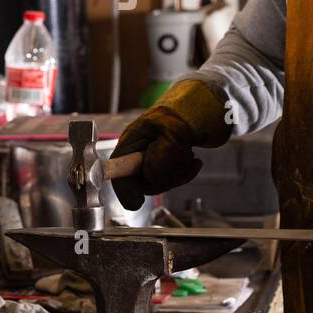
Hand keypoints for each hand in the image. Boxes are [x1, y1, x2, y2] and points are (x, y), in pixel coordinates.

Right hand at [109, 80, 231, 210]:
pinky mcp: (160, 166)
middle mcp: (135, 153)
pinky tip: (195, 161)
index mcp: (131, 141)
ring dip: (178, 173)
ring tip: (190, 156)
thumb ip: (163, 153)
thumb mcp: (174, 130)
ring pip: (158, 183)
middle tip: (184, 160)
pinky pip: (170, 180)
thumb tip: (153, 175)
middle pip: (140, 182)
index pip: (118, 170)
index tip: (136, 203)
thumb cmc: (179, 114)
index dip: (124, 188)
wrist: (193, 109)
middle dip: (165, 177)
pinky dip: (185, 173)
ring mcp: (147, 161)